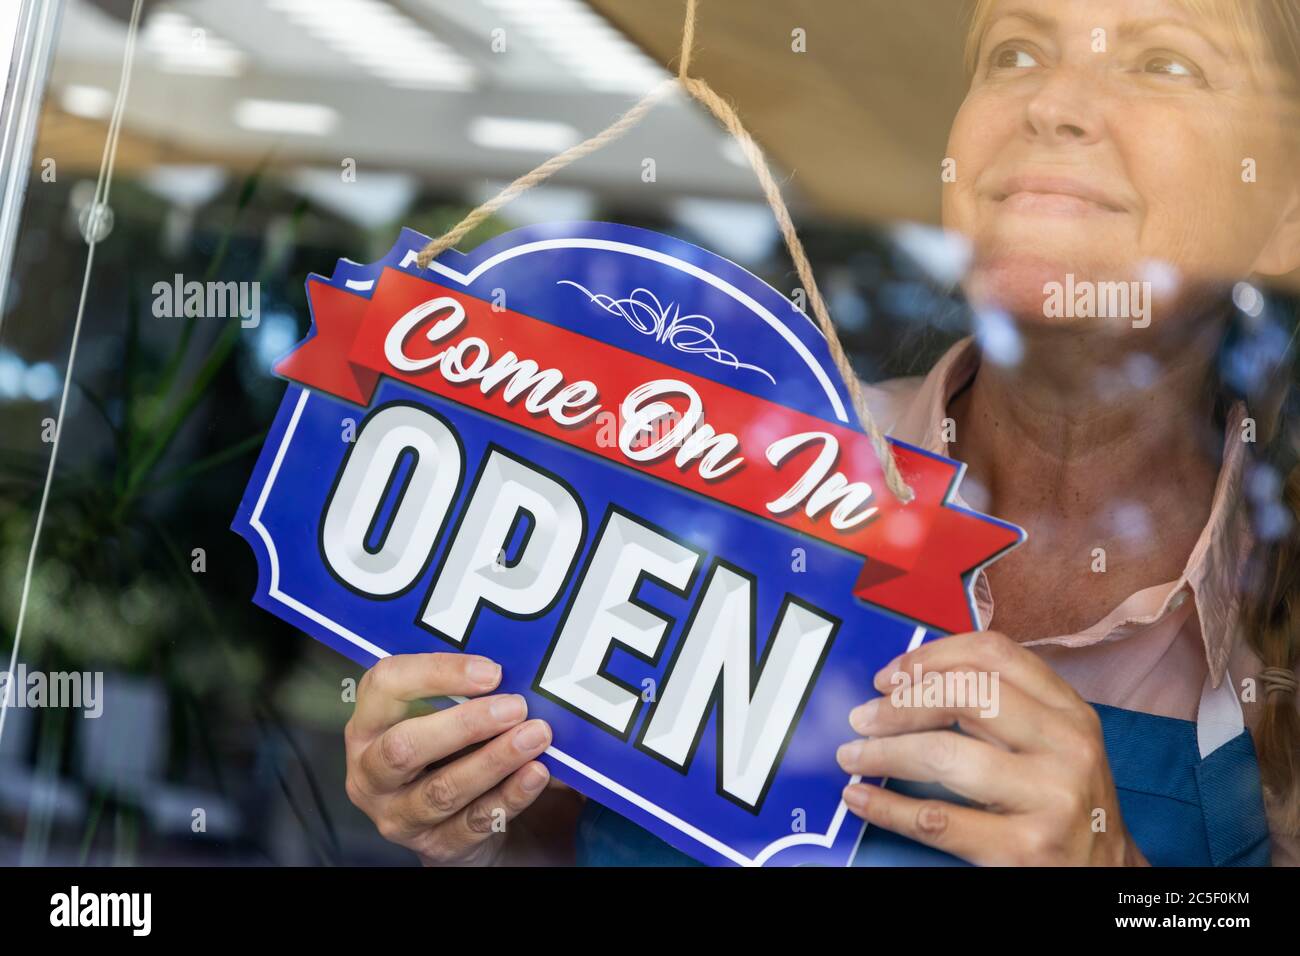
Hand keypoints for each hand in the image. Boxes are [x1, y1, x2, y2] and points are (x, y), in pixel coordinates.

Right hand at [344, 652, 552, 865]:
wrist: (460, 818)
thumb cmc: (453, 747)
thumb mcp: (443, 714)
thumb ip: (463, 691)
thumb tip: (516, 666)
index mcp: (368, 722)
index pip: (386, 684)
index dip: (437, 673)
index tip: (491, 671)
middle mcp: (370, 771)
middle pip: (404, 746)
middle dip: (465, 724)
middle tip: (515, 706)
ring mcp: (398, 814)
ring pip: (442, 790)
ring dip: (494, 760)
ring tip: (535, 736)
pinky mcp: (434, 845)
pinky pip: (474, 821)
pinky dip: (509, 795)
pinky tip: (535, 773)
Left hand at [837, 631, 1146, 865]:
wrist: (1108, 879)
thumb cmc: (1064, 803)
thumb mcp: (1052, 743)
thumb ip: (999, 709)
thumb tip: (908, 686)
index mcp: (1068, 710)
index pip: (993, 656)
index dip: (930, 658)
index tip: (890, 675)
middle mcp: (1066, 746)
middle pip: (965, 695)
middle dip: (900, 704)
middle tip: (864, 718)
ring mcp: (1050, 798)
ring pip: (944, 754)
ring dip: (884, 751)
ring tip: (853, 755)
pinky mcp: (1025, 850)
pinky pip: (937, 820)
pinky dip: (887, 807)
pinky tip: (863, 798)